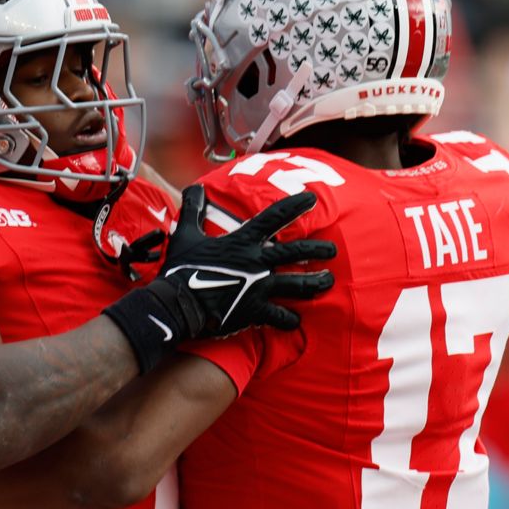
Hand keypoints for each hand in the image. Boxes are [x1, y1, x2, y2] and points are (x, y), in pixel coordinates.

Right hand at [103, 184, 335, 372]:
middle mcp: (257, 262)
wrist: (177, 304)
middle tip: (332, 250)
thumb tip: (194, 188)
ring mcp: (259, 287)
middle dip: (318, 250)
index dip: (295, 206)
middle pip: (297, 252)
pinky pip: (281, 316)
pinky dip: (290, 319)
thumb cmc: (181, 269)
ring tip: (328, 281)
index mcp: (243, 241)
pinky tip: (296, 320)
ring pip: (298, 284)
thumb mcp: (185, 234)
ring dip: (316, 283)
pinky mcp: (255, 311)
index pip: (274, 217)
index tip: (312, 199)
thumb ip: (193, 209)